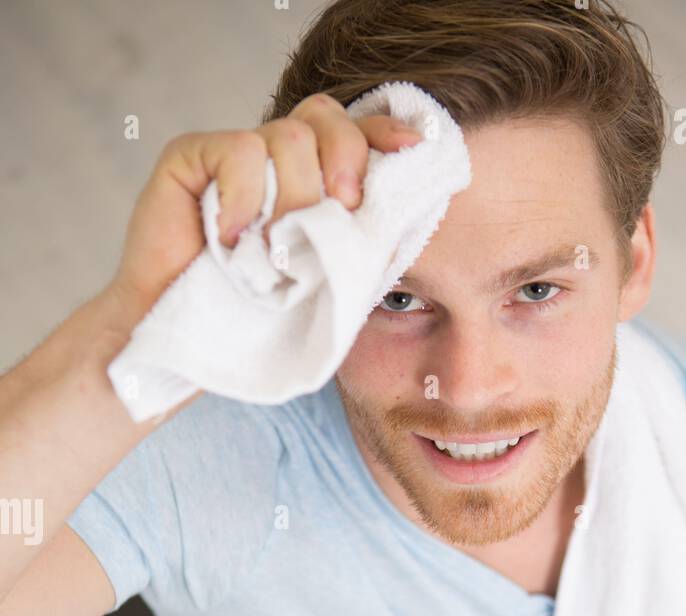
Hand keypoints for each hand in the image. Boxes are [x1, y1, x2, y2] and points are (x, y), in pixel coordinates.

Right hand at [109, 93, 421, 319]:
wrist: (188, 344)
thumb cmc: (256, 320)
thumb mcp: (326, 282)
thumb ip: (358, 241)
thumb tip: (402, 212)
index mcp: (309, 182)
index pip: (352, 134)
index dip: (383, 132)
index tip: (414, 148)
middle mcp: (273, 161)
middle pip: (325, 118)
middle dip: (346, 159)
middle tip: (343, 210)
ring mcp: (231, 155)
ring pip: (288, 136)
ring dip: (295, 196)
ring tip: (276, 252)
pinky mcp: (190, 158)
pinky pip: (238, 150)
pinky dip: (245, 196)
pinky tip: (233, 239)